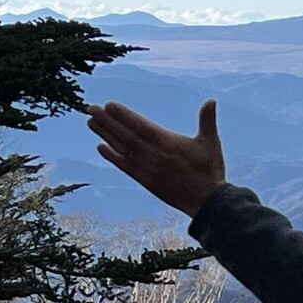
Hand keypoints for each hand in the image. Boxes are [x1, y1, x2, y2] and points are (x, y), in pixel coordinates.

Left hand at [87, 99, 226, 216]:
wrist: (206, 201)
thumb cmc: (210, 169)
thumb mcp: (211, 142)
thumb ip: (207, 120)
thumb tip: (211, 100)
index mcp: (169, 143)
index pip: (140, 125)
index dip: (124, 115)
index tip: (109, 105)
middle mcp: (154, 154)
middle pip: (125, 135)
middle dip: (107, 121)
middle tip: (91, 109)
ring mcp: (147, 168)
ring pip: (121, 148)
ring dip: (105, 134)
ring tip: (91, 122)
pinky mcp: (145, 180)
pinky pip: (124, 166)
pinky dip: (111, 157)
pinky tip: (101, 147)